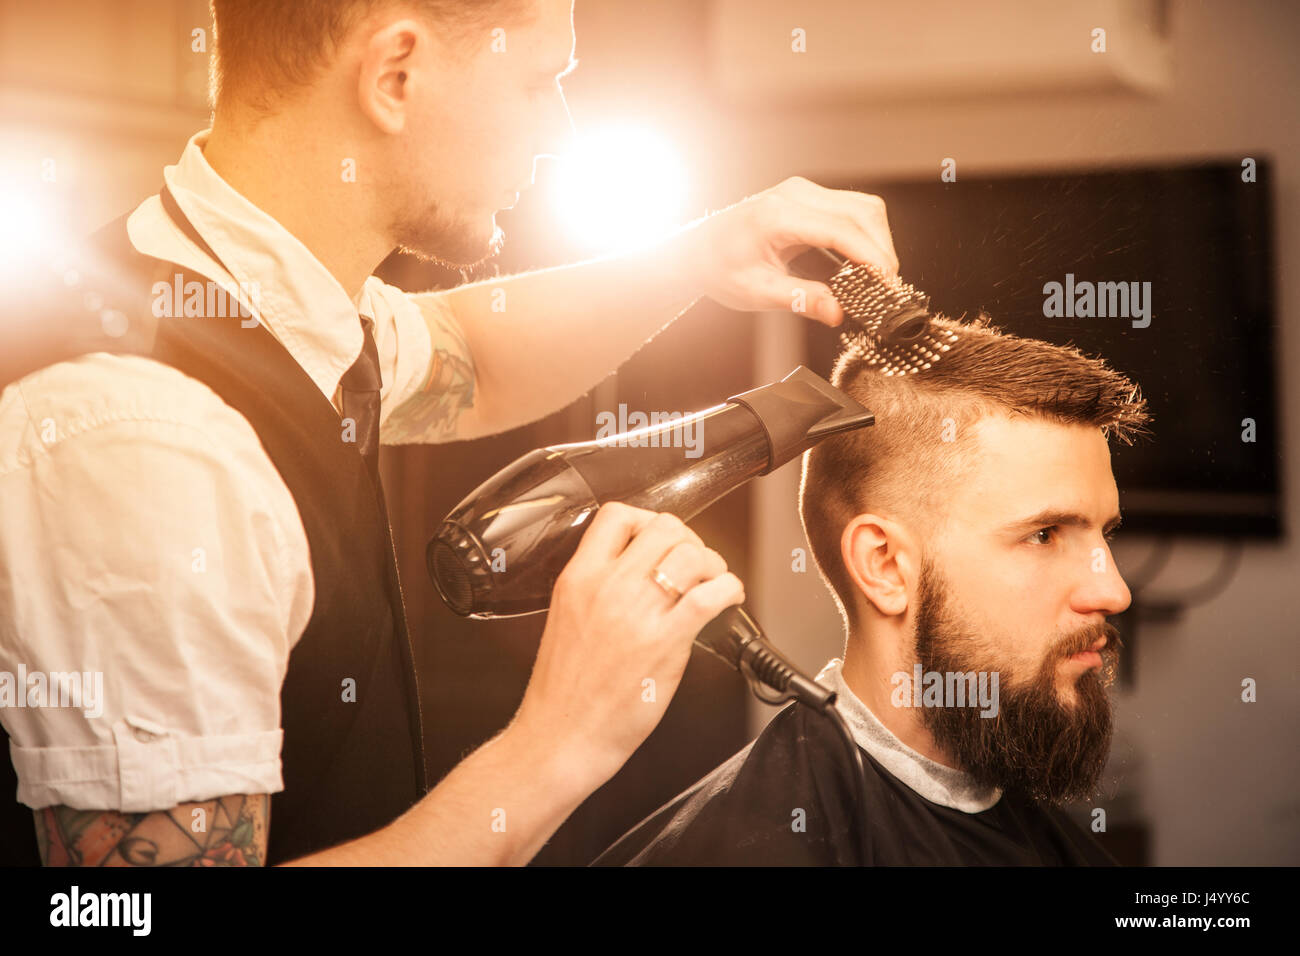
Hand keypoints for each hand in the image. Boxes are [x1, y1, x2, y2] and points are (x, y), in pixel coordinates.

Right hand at [510, 502, 744, 783]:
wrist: (561, 737)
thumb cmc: (562, 691)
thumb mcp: (565, 618)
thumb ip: (596, 588)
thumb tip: (637, 570)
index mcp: (578, 578)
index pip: (617, 515)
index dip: (647, 520)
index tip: (658, 539)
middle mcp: (607, 587)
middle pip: (665, 527)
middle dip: (688, 540)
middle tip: (694, 564)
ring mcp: (638, 612)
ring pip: (692, 553)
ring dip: (712, 563)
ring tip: (712, 582)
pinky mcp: (666, 641)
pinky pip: (711, 594)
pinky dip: (729, 589)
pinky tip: (728, 598)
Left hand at [676, 176, 899, 325]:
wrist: (698, 250)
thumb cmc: (720, 268)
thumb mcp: (756, 291)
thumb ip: (799, 300)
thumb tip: (836, 312)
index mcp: (778, 215)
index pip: (841, 230)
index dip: (871, 256)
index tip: (888, 282)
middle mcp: (794, 194)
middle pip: (862, 212)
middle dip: (882, 250)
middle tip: (888, 288)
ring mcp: (803, 191)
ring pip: (862, 207)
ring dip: (877, 241)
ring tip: (878, 279)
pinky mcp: (808, 198)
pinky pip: (850, 210)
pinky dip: (864, 236)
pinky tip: (863, 264)